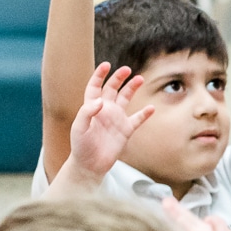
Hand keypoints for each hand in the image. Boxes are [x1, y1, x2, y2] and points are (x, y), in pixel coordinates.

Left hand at [67, 63, 152, 184]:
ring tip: (139, 79)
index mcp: (91, 107)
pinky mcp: (126, 130)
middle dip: (119, 78)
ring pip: (126, 99)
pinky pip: (137, 119)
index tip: (106, 65)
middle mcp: (105, 110)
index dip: (99, 75)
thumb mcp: (79, 128)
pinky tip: (151, 108)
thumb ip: (87, 112)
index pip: (95, 86)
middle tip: (127, 70)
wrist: (90, 165)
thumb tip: (101, 99)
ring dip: (132, 89)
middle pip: (112, 88)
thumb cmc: (80, 146)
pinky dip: (145, 114)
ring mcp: (116, 119)